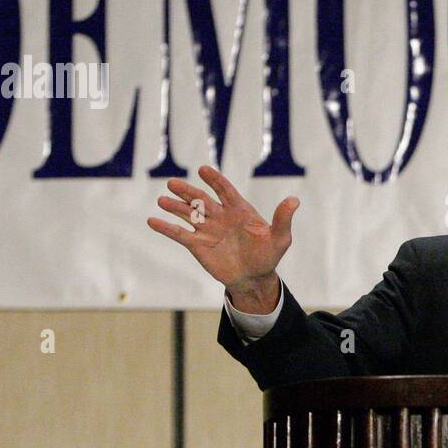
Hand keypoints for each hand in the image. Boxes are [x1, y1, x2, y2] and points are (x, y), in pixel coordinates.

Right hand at [147, 165, 297, 312]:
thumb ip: (283, 219)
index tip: (204, 170)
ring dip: (175, 207)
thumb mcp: (280, 238)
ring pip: (188, 214)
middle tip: (172, 183)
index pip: (225, 190)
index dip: (215, 180)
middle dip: (188, 191)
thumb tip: (294, 200)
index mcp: (239, 210)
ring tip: (162, 200)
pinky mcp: (198, 245)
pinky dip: (166, 228)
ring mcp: (207, 229)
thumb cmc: (268, 256)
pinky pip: (179, 234)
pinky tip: (153, 221)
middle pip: (201, 199)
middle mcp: (220, 216)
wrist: (254, 278)